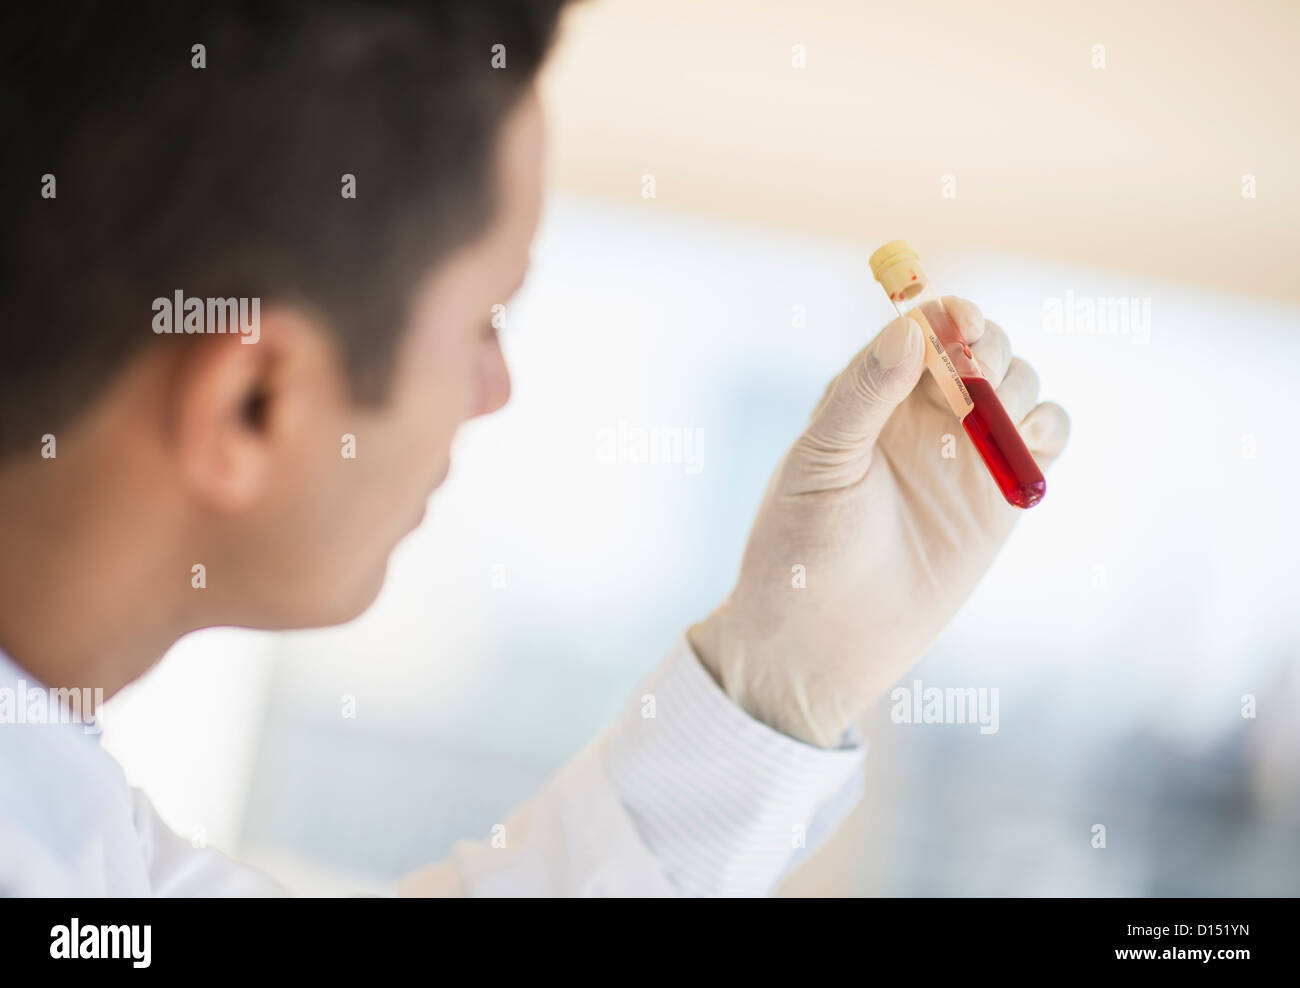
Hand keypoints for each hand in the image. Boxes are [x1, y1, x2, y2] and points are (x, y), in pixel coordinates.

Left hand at [688, 299, 1069, 747]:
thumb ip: (862, 395)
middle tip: (979, 373)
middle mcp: (922, 412)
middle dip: (990, 346)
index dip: (948, 315)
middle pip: (981, 346)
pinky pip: (1045, 437)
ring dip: (1018, 384)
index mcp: (870, 391)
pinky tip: (1027, 444)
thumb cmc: (801, 544)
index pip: (922, 327)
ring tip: (993, 420)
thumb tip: (908, 330)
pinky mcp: (1000, 494)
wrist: (823, 637)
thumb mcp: (822, 461)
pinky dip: (1049, 426)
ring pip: (1019, 385)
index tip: (960, 323)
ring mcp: (965, 451)